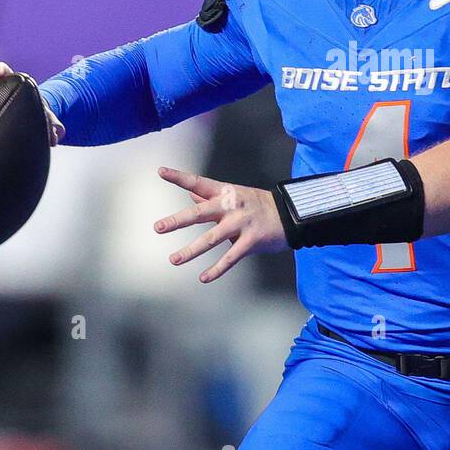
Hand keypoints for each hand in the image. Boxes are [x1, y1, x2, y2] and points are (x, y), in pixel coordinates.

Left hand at [153, 167, 287, 282]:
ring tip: (174, 259)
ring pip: (211, 239)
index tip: (161, 172)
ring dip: (191, 250)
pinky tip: (204, 277)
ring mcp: (241, 224)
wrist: (290, 214)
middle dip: (178, 221)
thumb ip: (210, 195)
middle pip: (200, 213)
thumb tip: (189, 192)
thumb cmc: (258, 204)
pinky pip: (231, 258)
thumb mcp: (234, 194)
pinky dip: (217, 269)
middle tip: (158, 227)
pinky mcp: (251, 241)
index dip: (179, 177)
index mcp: (225, 192)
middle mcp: (230, 206)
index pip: (198, 182)